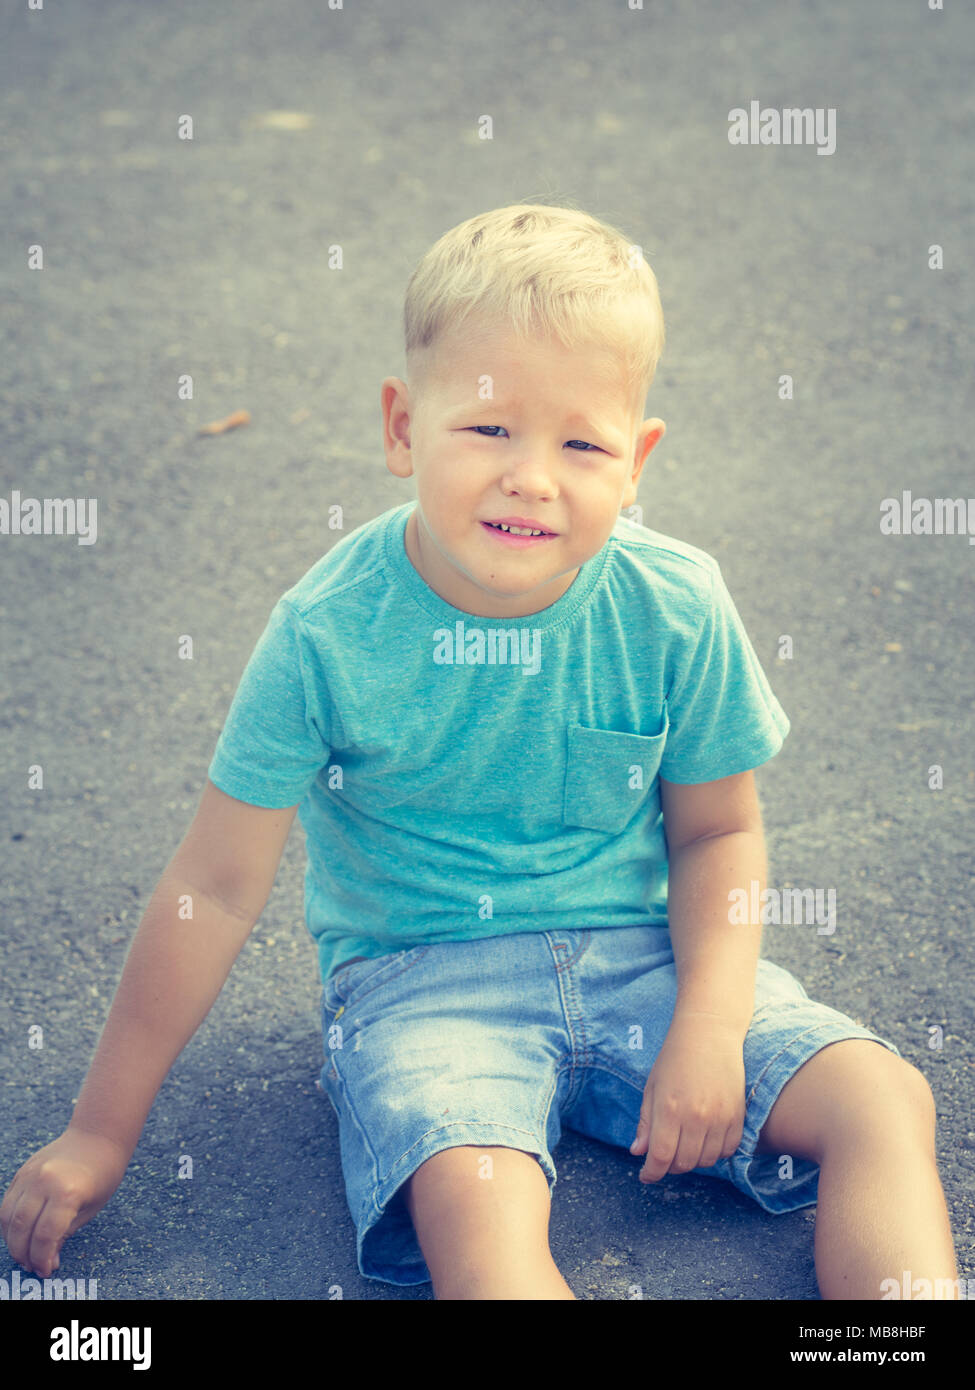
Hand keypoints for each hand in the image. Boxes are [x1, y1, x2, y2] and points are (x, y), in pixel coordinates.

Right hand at [0, 1127, 129, 1276]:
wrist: (98, 1136)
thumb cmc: (102, 1172)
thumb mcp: (91, 1208)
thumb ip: (65, 1233)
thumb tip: (48, 1260)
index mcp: (67, 1192)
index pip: (45, 1235)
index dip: (42, 1258)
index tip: (46, 1271)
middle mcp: (44, 1182)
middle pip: (21, 1227)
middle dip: (23, 1253)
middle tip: (32, 1266)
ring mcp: (30, 1174)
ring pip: (8, 1216)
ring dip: (12, 1240)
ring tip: (24, 1254)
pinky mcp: (22, 1172)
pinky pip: (8, 1202)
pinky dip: (9, 1223)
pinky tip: (20, 1234)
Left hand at [629, 1012, 745, 1181]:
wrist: (709, 1033)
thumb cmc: (674, 1058)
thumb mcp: (652, 1087)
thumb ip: (646, 1122)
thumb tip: (638, 1152)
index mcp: (669, 1108)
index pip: (661, 1157)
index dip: (652, 1172)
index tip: (646, 1175)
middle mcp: (697, 1117)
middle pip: (684, 1163)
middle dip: (670, 1166)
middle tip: (665, 1155)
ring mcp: (720, 1117)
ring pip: (707, 1160)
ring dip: (693, 1160)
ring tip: (685, 1144)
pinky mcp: (738, 1116)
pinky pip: (728, 1150)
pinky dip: (715, 1152)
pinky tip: (705, 1139)